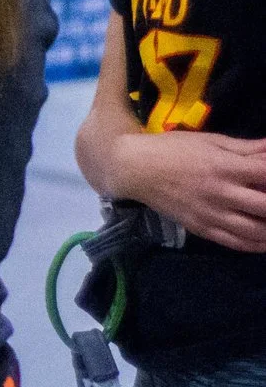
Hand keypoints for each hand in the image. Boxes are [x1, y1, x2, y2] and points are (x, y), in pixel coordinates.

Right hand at [110, 128, 265, 252]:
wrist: (135, 169)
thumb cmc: (173, 149)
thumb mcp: (210, 141)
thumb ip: (246, 147)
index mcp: (224, 166)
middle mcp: (220, 193)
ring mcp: (210, 214)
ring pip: (255, 231)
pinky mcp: (201, 228)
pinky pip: (235, 243)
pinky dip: (256, 245)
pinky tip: (263, 240)